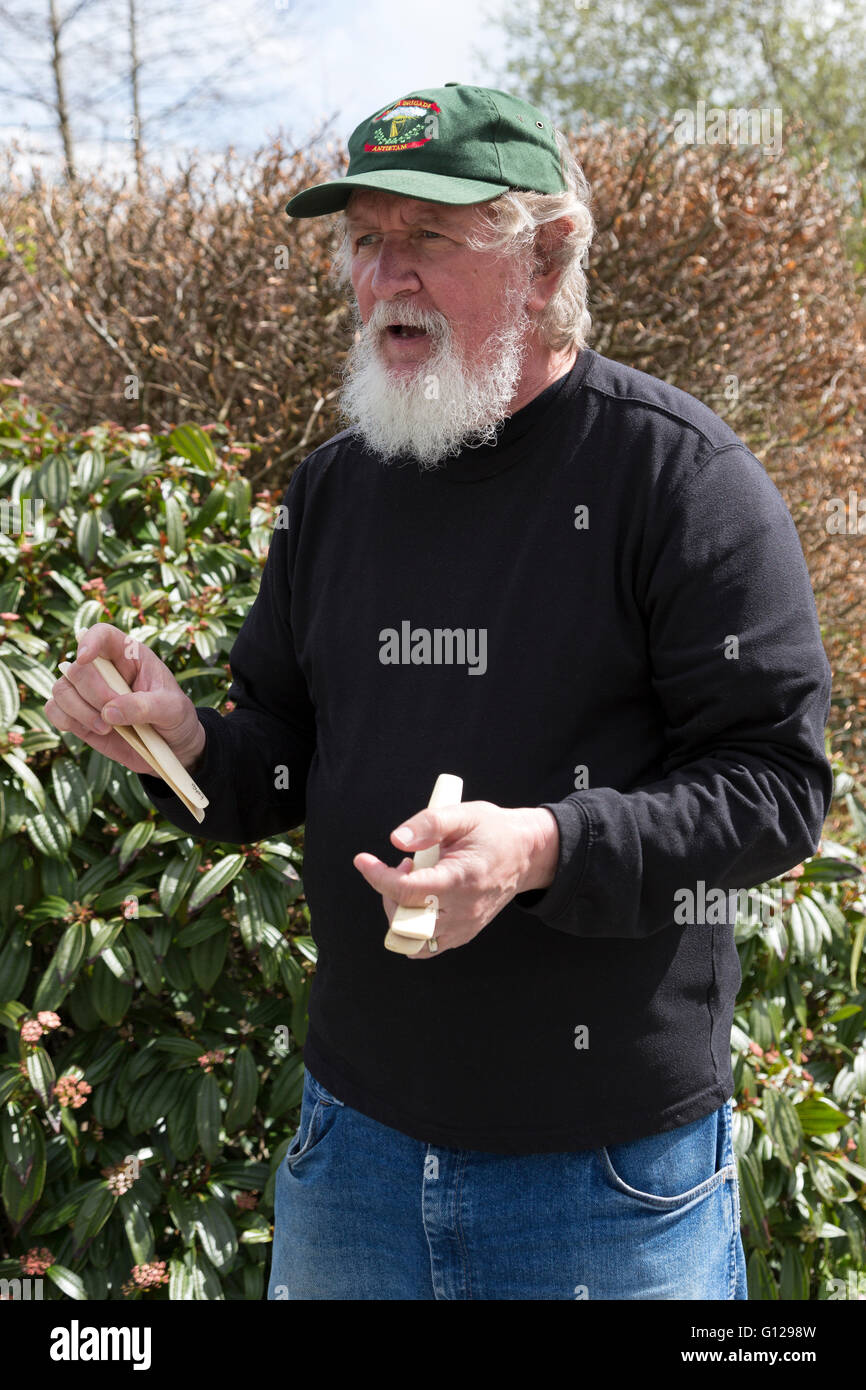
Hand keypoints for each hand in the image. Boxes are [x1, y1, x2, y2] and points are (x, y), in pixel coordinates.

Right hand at [43, 623, 206, 775]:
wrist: (173, 748)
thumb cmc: (176, 718)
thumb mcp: (172, 710)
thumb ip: (145, 707)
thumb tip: (108, 711)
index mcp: (130, 656)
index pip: (102, 634)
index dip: (89, 641)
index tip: (85, 658)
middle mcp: (104, 670)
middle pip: (77, 669)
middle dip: (94, 695)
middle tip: (115, 716)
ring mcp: (88, 692)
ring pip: (61, 689)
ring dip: (80, 711)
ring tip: (107, 728)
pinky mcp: (78, 715)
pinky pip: (54, 710)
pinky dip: (65, 721)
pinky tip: (94, 730)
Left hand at [353, 801, 558, 959]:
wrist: (526, 855)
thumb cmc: (493, 831)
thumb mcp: (463, 814)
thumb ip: (428, 823)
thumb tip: (396, 840)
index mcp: (462, 879)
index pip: (408, 891)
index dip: (378, 877)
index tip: (362, 860)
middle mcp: (464, 910)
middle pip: (405, 921)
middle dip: (389, 894)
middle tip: (405, 864)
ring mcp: (465, 927)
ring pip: (412, 939)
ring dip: (399, 913)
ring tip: (413, 883)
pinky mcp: (464, 934)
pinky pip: (425, 945)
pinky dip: (412, 926)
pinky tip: (421, 899)